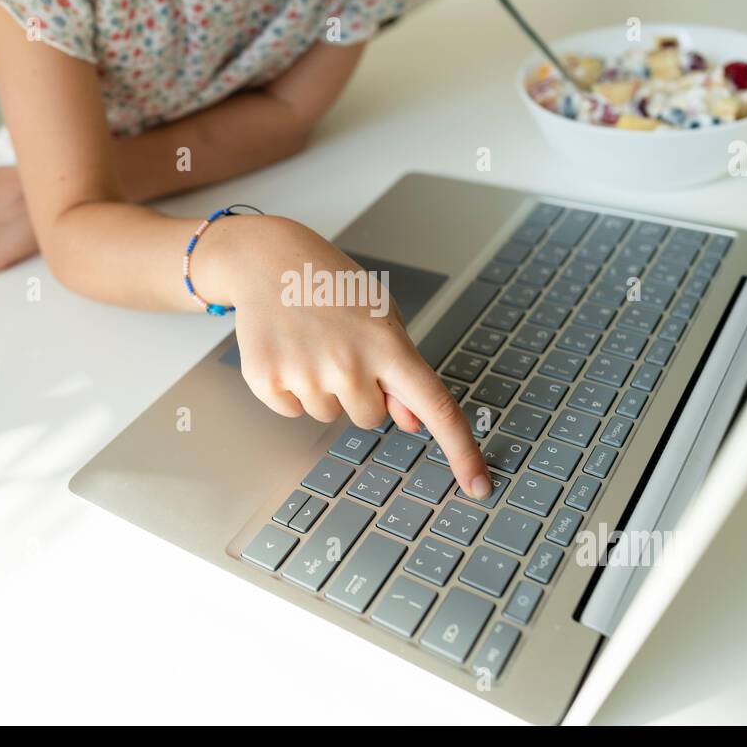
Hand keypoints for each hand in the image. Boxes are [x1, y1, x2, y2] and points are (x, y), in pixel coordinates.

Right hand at [204, 215, 491, 497]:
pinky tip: (287, 349)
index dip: (461, 450)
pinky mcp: (267, 380)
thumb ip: (400, 371)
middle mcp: (348, 364)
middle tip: (340, 348)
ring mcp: (305, 374)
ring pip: (328, 415)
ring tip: (311, 342)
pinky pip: (291, 411)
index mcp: (387, 345)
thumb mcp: (381, 317)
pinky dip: (289, 388)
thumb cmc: (332, 286)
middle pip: (369, 419)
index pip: (436, 408)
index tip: (478, 486)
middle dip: (360, 392)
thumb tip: (412, 421)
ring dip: (323, 388)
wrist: (269, 260)